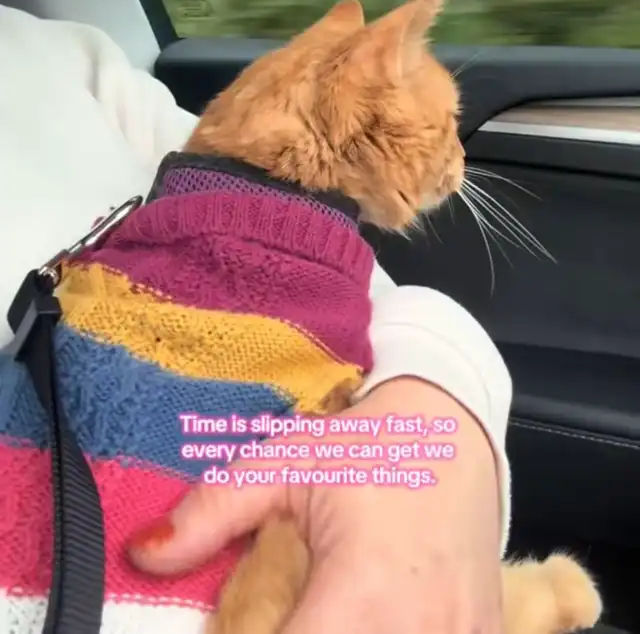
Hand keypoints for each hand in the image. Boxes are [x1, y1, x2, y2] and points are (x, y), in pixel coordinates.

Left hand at [129, 378, 503, 632]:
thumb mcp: (287, 463)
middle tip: (277, 616)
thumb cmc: (372, 441)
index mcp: (365, 591)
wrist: (457, 424)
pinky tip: (366, 615)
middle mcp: (419, 630)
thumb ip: (212, 511)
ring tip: (320, 609)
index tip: (237, 629)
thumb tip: (144, 551)